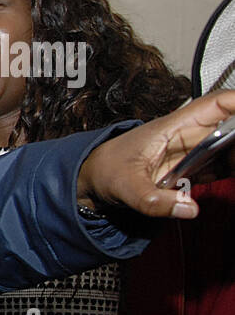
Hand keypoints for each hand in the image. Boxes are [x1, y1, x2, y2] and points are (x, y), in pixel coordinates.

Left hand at [77, 89, 234, 218]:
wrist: (94, 177)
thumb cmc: (106, 169)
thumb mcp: (125, 188)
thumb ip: (154, 201)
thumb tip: (190, 210)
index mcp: (173, 127)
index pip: (215, 104)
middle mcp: (188, 135)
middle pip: (230, 125)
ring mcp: (192, 150)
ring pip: (229, 145)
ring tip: (230, 167)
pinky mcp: (193, 167)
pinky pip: (223, 164)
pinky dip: (231, 168)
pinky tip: (229, 174)